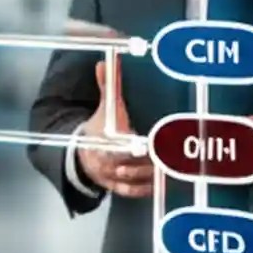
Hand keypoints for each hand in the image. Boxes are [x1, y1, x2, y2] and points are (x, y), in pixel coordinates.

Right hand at [76, 59, 153, 197]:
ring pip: (133, 179)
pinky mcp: (116, 186)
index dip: (129, 145)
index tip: (141, 143)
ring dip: (150, 175)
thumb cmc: (101, 127)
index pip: (118, 143)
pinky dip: (146, 189)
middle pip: (128, 163)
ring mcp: (112, 174)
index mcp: (106, 137)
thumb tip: (105, 61)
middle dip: (145, 162)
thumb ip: (108, 85)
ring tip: (170, 170)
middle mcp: (108, 159)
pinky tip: (163, 184)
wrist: (83, 153)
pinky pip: (132, 192)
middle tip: (166, 158)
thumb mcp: (105, 106)